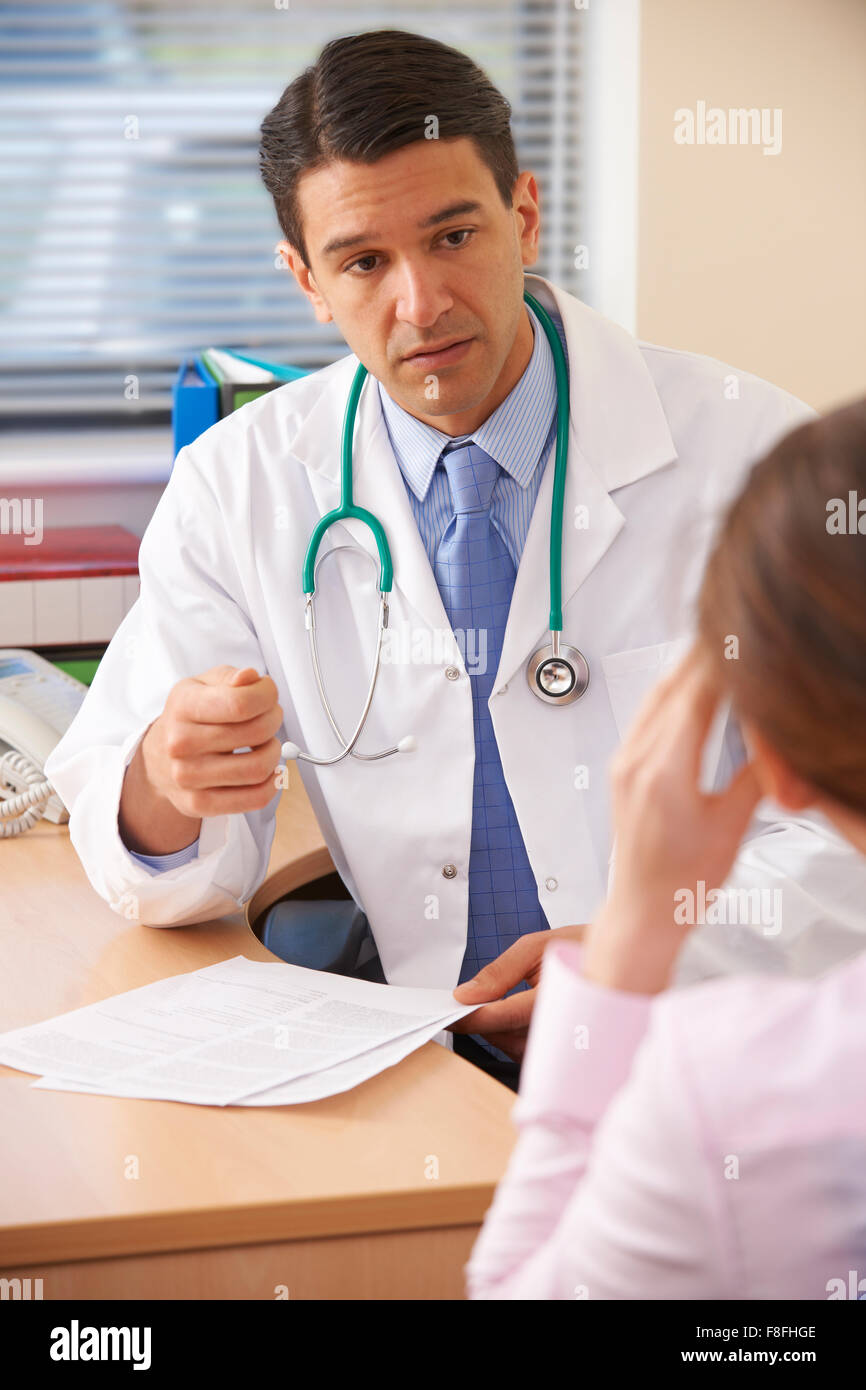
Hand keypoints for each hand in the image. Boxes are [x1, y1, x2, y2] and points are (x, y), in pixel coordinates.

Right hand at [142, 665, 283, 818]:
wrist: (159, 758)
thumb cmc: (190, 717)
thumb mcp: (204, 685)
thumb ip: (231, 678)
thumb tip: (250, 677)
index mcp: (183, 705)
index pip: (241, 703)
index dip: (267, 696)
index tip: (268, 693)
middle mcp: (180, 742)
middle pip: (256, 733)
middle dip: (274, 720)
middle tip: (270, 717)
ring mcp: (187, 777)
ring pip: (258, 768)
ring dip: (274, 753)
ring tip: (265, 744)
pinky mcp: (198, 804)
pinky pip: (254, 799)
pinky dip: (271, 784)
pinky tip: (266, 771)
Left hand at [451, 923, 586, 1060]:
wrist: (622, 956)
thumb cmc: (581, 946)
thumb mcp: (536, 946)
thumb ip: (500, 971)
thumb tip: (466, 994)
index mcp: (557, 995)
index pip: (504, 1016)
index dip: (473, 1017)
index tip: (451, 1015)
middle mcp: (566, 1024)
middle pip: (507, 1038)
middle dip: (485, 1023)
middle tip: (470, 1005)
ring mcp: (569, 1041)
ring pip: (518, 1050)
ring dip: (500, 1032)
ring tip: (501, 1004)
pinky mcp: (569, 1051)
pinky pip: (533, 1054)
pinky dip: (516, 1038)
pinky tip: (516, 1018)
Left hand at [582, 645, 761, 994]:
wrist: (643, 910)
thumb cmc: (685, 880)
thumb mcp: (732, 827)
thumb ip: (755, 777)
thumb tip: (778, 741)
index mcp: (664, 774)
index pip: (695, 699)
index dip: (720, 664)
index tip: (740, 638)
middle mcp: (636, 762)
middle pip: (672, 690)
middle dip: (704, 658)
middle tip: (733, 630)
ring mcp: (623, 763)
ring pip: (656, 699)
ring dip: (686, 671)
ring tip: (716, 647)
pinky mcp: (621, 768)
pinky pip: (645, 716)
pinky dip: (670, 693)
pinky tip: (689, 684)